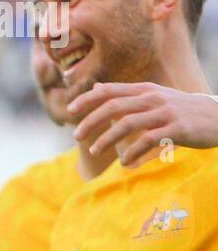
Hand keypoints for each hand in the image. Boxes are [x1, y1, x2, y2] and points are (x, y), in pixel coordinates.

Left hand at [68, 82, 217, 167]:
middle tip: (76, 136)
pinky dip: (132, 152)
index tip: (70, 110)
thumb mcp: (154, 96)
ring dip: (106, 138)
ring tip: (93, 151)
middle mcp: (153, 98)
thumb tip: (95, 89)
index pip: (110, 90)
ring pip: (127, 123)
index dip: (88, 99)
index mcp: (146, 90)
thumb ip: (125, 94)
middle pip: (114, 107)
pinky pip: (148, 140)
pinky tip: (124, 162)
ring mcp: (166, 113)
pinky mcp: (177, 130)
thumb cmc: (181, 109)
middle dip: (91, 121)